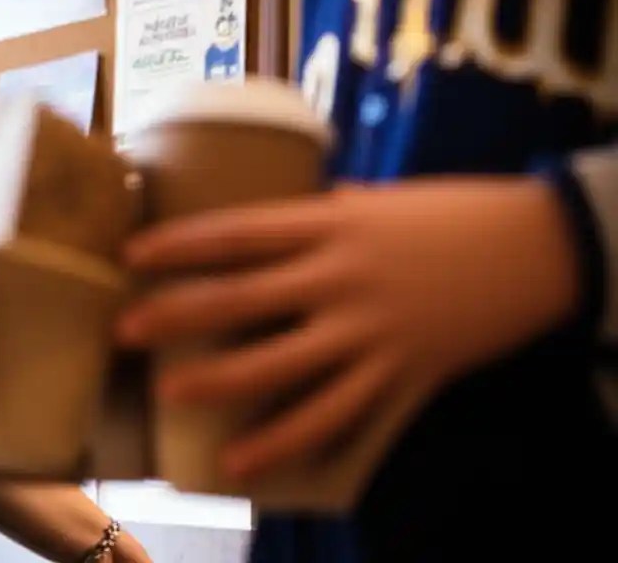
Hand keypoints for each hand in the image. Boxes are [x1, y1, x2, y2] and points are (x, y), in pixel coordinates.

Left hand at [118, 178, 581, 482]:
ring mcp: (370, 330)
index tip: (130, 254)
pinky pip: (338, 416)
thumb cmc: (448, 213)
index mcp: (330, 223)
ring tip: (170, 394)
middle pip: (244, 297)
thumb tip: (266, 225)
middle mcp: (342, 276)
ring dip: (221, 383)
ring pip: (283, 364)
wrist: (538, 247)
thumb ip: (317, 216)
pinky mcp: (400, 373)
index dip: (180, 244)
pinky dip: (291, 443)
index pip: (238, 232)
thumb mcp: (374, 201)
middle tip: (125, 329)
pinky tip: (248, 463)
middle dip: (178, 314)